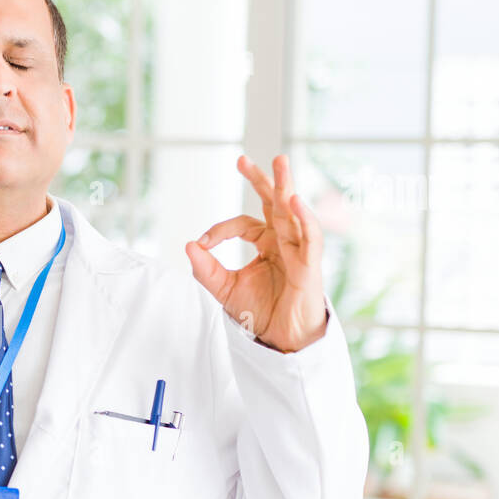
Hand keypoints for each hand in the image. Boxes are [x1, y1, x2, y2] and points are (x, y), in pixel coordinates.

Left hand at [184, 154, 326, 352]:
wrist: (279, 339)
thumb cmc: (259, 313)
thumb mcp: (224, 289)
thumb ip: (205, 269)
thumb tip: (188, 244)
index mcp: (266, 243)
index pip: (243, 224)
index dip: (219, 230)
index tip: (202, 244)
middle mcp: (284, 241)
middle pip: (273, 203)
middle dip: (261, 180)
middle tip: (242, 159)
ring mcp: (298, 250)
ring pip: (293, 212)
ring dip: (285, 186)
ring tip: (279, 160)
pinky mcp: (310, 265)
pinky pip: (310, 237)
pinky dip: (304, 218)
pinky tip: (294, 200)